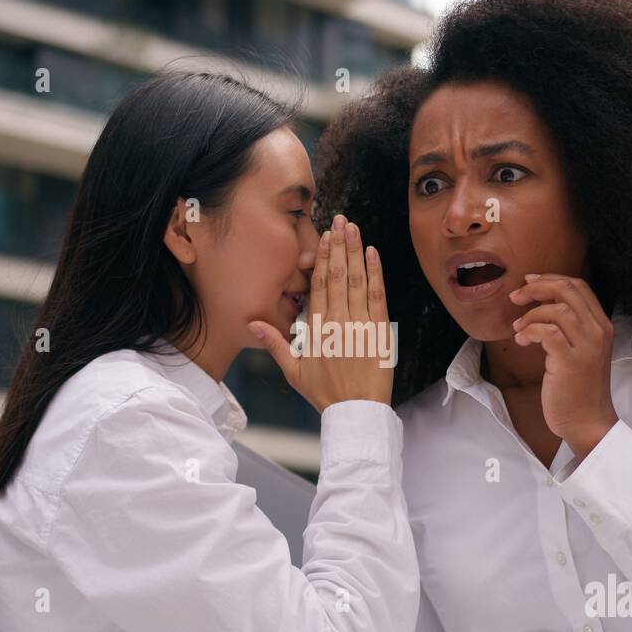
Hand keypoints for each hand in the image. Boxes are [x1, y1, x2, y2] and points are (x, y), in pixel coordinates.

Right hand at [249, 213, 393, 411]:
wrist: (356, 411)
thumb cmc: (325, 393)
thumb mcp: (294, 371)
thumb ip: (274, 343)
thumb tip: (251, 323)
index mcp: (317, 328)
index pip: (320, 285)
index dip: (323, 258)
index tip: (325, 236)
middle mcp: (339, 321)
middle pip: (339, 275)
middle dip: (340, 245)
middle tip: (341, 220)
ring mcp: (361, 324)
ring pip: (358, 280)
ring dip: (356, 251)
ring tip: (354, 228)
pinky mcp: (379, 330)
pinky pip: (378, 296)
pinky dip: (375, 273)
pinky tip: (372, 253)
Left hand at [508, 273, 617, 460]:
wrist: (587, 422)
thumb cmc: (578, 389)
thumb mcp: (580, 351)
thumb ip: (569, 328)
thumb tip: (541, 305)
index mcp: (601, 326)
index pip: (579, 286)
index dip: (551, 279)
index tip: (529, 282)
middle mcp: (598, 332)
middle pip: (568, 290)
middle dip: (537, 287)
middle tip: (516, 297)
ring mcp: (586, 346)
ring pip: (557, 309)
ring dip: (530, 314)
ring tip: (519, 329)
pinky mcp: (570, 361)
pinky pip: (546, 332)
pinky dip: (529, 331)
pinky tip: (522, 341)